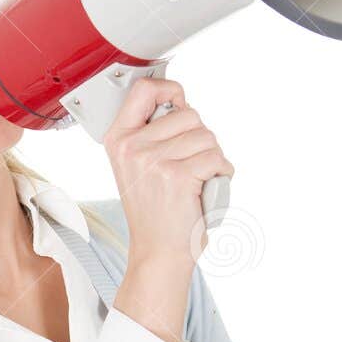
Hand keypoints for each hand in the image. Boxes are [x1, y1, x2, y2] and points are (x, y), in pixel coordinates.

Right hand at [104, 77, 232, 267]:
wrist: (157, 251)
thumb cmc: (153, 211)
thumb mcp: (137, 165)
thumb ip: (150, 132)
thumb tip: (178, 101)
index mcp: (118, 139)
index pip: (144, 89)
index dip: (170, 90)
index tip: (179, 103)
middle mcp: (132, 147)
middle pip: (188, 113)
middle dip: (199, 137)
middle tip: (188, 164)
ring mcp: (153, 161)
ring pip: (206, 136)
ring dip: (213, 157)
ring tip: (197, 179)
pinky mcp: (177, 176)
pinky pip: (216, 158)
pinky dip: (222, 172)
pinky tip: (208, 187)